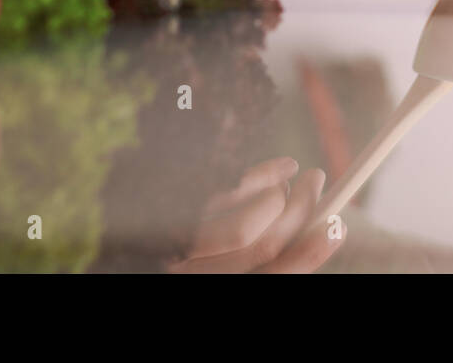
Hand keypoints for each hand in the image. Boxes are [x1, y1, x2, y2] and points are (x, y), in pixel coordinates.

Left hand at [169, 157, 345, 272]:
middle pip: (262, 246)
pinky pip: (215, 192)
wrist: (115, 215)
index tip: (338, 224)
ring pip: (240, 222)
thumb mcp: (225, 253)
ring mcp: (172, 246)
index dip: (311, 253)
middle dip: (300, 209)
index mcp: (218, 284)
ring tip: (288, 176)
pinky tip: (268, 168)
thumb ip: (263, 246)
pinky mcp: (157, 216)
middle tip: (319, 180)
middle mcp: (194, 273)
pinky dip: (251, 175)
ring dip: (274, 190)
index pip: (273, 276)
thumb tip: (313, 223)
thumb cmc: (185, 239)